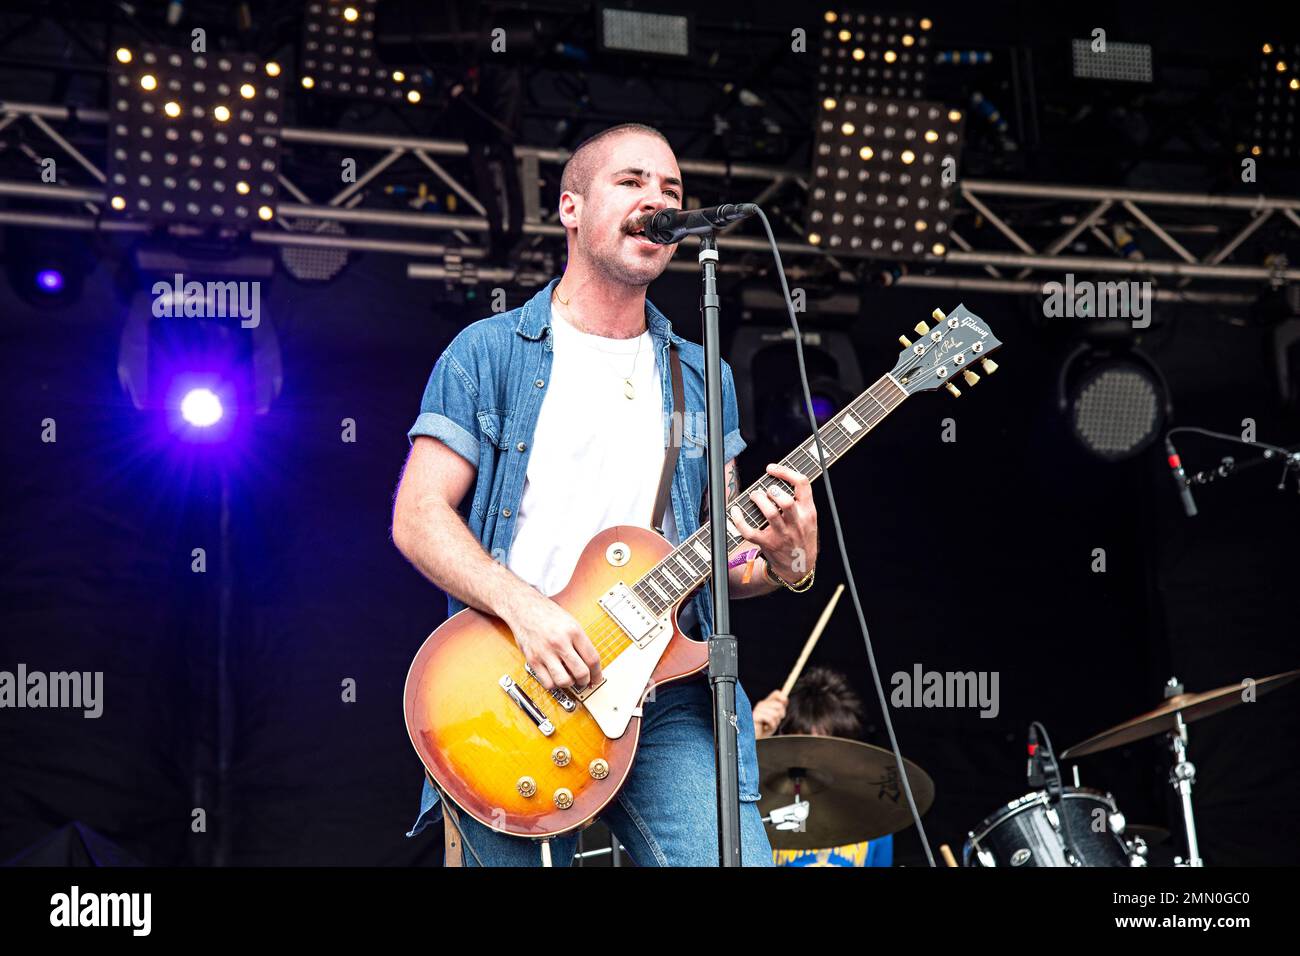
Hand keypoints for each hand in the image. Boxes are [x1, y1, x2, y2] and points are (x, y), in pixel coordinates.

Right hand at [504, 592, 603, 691]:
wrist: (523, 607)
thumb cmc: (547, 614)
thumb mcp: (571, 622)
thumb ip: (581, 642)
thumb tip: (590, 664)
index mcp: (573, 631)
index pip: (592, 659)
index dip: (597, 673)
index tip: (597, 678)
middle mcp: (559, 642)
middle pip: (581, 673)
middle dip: (585, 681)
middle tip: (584, 681)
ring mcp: (545, 652)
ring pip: (564, 681)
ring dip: (569, 684)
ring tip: (569, 679)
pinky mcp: (532, 659)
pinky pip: (547, 682)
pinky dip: (554, 684)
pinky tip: (555, 677)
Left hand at [728, 463, 817, 582]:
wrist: (800, 567)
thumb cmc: (802, 537)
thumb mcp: (809, 518)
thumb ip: (799, 501)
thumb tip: (776, 480)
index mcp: (808, 512)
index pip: (802, 484)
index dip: (785, 472)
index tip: (772, 469)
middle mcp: (796, 522)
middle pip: (786, 501)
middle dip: (772, 491)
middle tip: (765, 490)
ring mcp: (782, 534)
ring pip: (770, 514)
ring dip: (759, 500)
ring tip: (755, 496)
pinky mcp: (768, 544)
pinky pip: (750, 532)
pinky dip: (739, 521)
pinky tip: (736, 511)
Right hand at [752, 689, 787, 738]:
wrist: (756, 739)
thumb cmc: (765, 729)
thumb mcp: (775, 717)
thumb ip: (779, 708)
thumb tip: (785, 699)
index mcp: (766, 703)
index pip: (776, 693)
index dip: (784, 698)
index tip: (785, 705)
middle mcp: (761, 704)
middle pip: (779, 705)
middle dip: (780, 716)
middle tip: (774, 721)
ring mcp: (758, 709)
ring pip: (775, 714)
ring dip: (775, 723)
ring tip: (769, 726)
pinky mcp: (755, 716)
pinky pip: (770, 719)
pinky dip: (771, 726)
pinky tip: (766, 728)